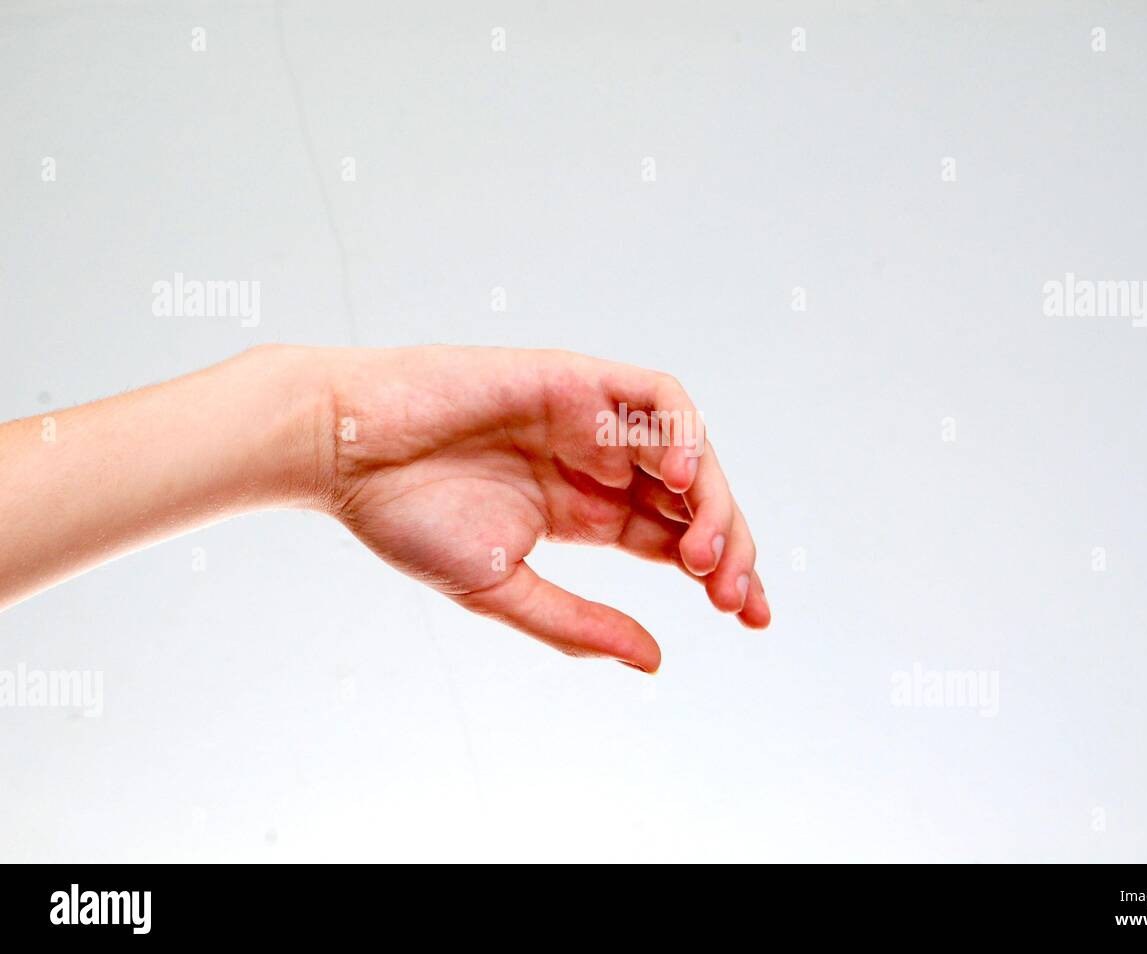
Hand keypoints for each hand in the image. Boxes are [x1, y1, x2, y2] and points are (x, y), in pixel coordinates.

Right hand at [323, 346, 770, 671]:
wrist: (345, 451)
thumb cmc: (406, 518)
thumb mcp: (503, 589)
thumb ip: (579, 624)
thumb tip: (655, 661)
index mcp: (585, 512)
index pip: (676, 538)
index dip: (722, 571)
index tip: (750, 616)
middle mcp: (598, 464)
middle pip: (695, 499)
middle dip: (730, 546)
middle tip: (731, 594)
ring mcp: (592, 419)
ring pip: (687, 450)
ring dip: (714, 499)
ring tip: (704, 554)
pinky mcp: (577, 378)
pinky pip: (657, 395)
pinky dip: (683, 431)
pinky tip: (680, 478)